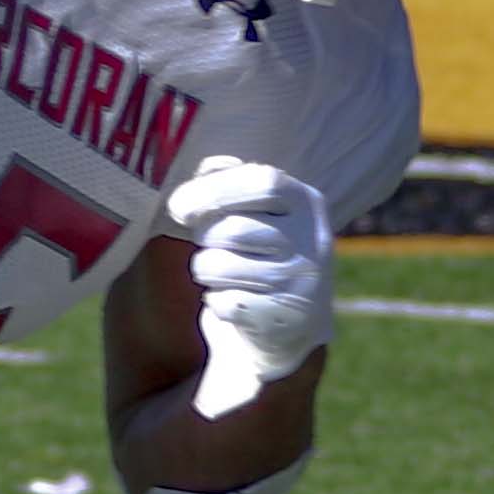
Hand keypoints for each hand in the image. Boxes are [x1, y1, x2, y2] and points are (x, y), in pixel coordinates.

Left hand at [162, 154, 333, 418]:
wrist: (288, 327)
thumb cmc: (258, 255)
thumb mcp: (254, 212)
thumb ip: (228, 181)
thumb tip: (207, 166)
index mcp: (307, 202)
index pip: (262, 182)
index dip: (214, 191)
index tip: (180, 207)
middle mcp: (313, 240)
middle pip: (231, 229)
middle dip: (206, 239)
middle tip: (211, 246)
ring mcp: (304, 282)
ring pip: (219, 267)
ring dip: (206, 272)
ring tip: (222, 276)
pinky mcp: (286, 320)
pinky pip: (224, 303)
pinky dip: (218, 304)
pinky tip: (236, 304)